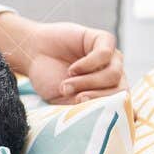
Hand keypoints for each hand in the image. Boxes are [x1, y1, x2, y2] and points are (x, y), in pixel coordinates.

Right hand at [0, 12, 125, 104]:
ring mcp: (110, 57)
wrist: (32, 54)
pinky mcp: (103, 40)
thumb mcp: (64, 100)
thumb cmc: (49, 79)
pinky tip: (73, 69)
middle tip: (77, 98)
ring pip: (113, 74)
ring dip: (88, 82)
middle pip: (121, 90)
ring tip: (66, 85)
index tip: (90, 114)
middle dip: (97, 97)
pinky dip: (87, 64)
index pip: (121, 103)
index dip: (110, 110)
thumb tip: (100, 113)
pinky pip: (105, 54)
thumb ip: (83, 106)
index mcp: (108, 91)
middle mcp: (113, 74)